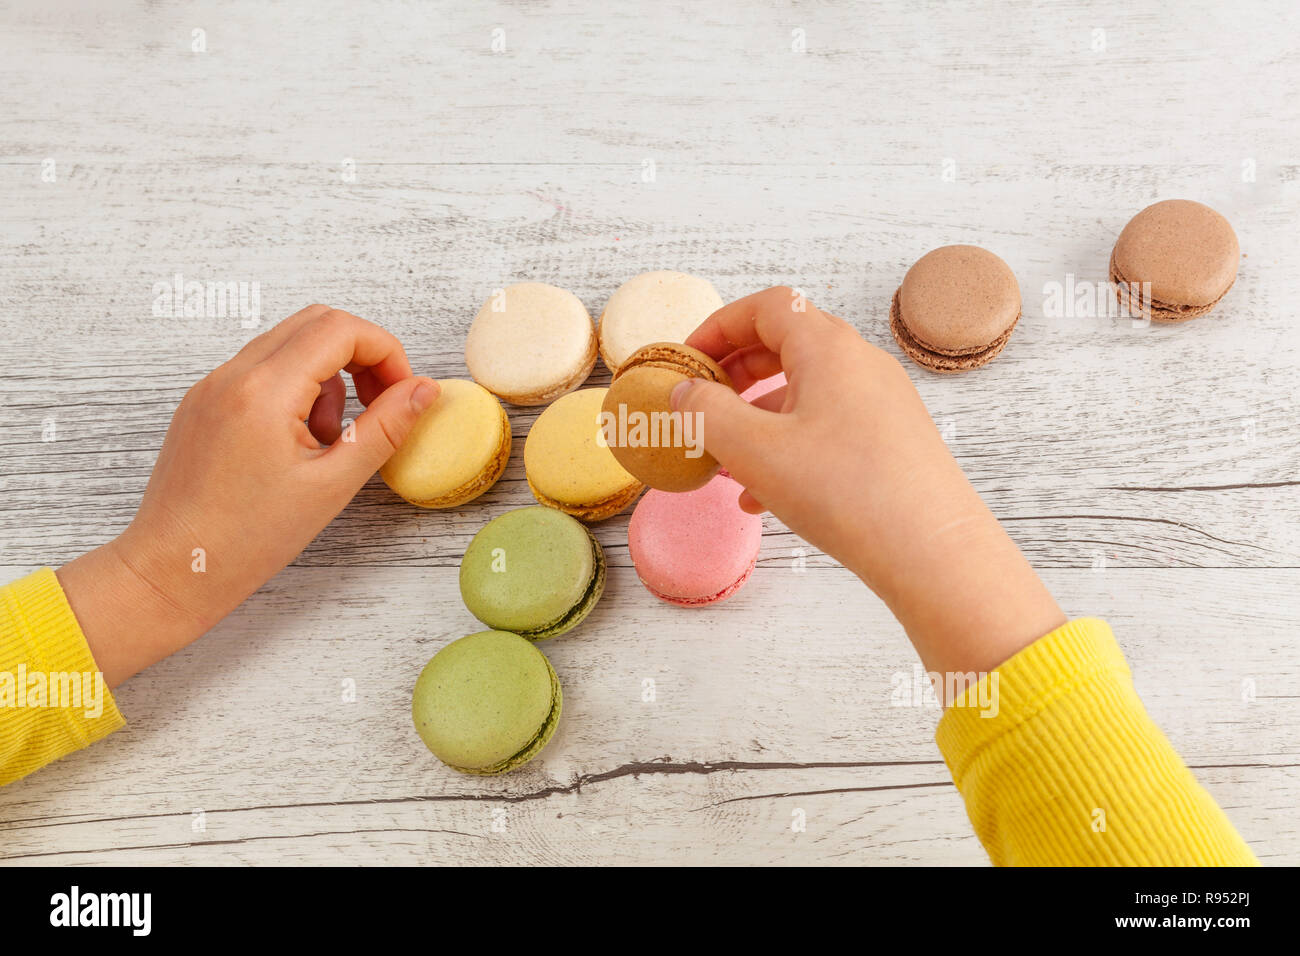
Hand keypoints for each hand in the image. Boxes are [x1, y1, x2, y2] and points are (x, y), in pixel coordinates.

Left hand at [59, 306, 438, 685]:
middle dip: (362, 356)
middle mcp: (233, 375)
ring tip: (333, 438)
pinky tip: (301, 441)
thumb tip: (424, 390)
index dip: (386, 353)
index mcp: (264, 391)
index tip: (401, 395)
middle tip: (380, 405)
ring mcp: (212, 384)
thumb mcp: (332, 485)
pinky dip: (297, 388)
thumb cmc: (245, 540)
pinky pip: (262, 368)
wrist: (172, 569)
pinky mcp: (204, 401)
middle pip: (317, 322)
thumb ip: (385, 429)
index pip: (341, 330)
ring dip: (330, 375)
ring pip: (290, 342)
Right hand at [677, 288, 1063, 684]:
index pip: (766, 307)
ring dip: (759, 417)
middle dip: (736, 373)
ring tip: (724, 461)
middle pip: (787, 345)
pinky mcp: (893, 441)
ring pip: (806, 393)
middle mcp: (861, 364)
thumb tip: (684, 393)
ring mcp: (882, 402)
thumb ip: (706, 412)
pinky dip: (790, 446)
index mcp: (828, 347)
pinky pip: (829, 427)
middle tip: (702, 403)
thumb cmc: (846, 491)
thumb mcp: (753, 450)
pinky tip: (762, 497)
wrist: (931, 550)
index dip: (718, 327)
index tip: (687, 361)